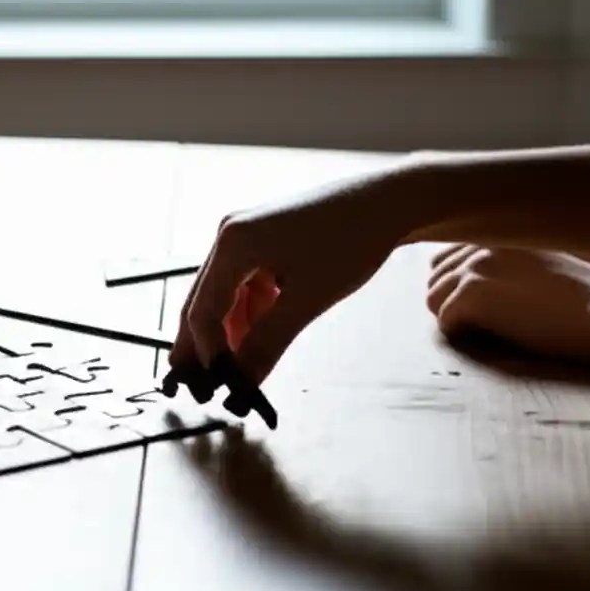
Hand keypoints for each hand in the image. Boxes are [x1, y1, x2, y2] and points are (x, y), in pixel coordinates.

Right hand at [170, 169, 412, 386]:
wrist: (387, 201)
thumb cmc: (352, 240)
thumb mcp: (309, 299)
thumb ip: (268, 343)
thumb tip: (242, 385)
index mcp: (233, 244)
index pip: (203, 311)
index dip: (208, 354)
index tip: (218, 389)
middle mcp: (228, 235)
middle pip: (201, 302)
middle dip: (203, 347)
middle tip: (204, 389)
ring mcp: (242, 235)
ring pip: (222, 297)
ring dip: (230, 333)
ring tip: (239, 369)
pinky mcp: (259, 239)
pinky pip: (241, 285)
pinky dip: (248, 315)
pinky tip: (259, 337)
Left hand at [427, 245, 589, 362]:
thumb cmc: (578, 295)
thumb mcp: (536, 262)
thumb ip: (499, 260)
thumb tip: (454, 276)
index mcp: (499, 231)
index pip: (447, 255)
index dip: (454, 283)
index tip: (473, 301)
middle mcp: (483, 241)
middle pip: (435, 275)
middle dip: (449, 299)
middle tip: (474, 319)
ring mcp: (476, 265)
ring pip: (432, 296)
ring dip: (450, 314)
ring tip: (479, 327)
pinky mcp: (473, 292)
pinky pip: (444, 319)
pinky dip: (459, 332)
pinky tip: (485, 335)